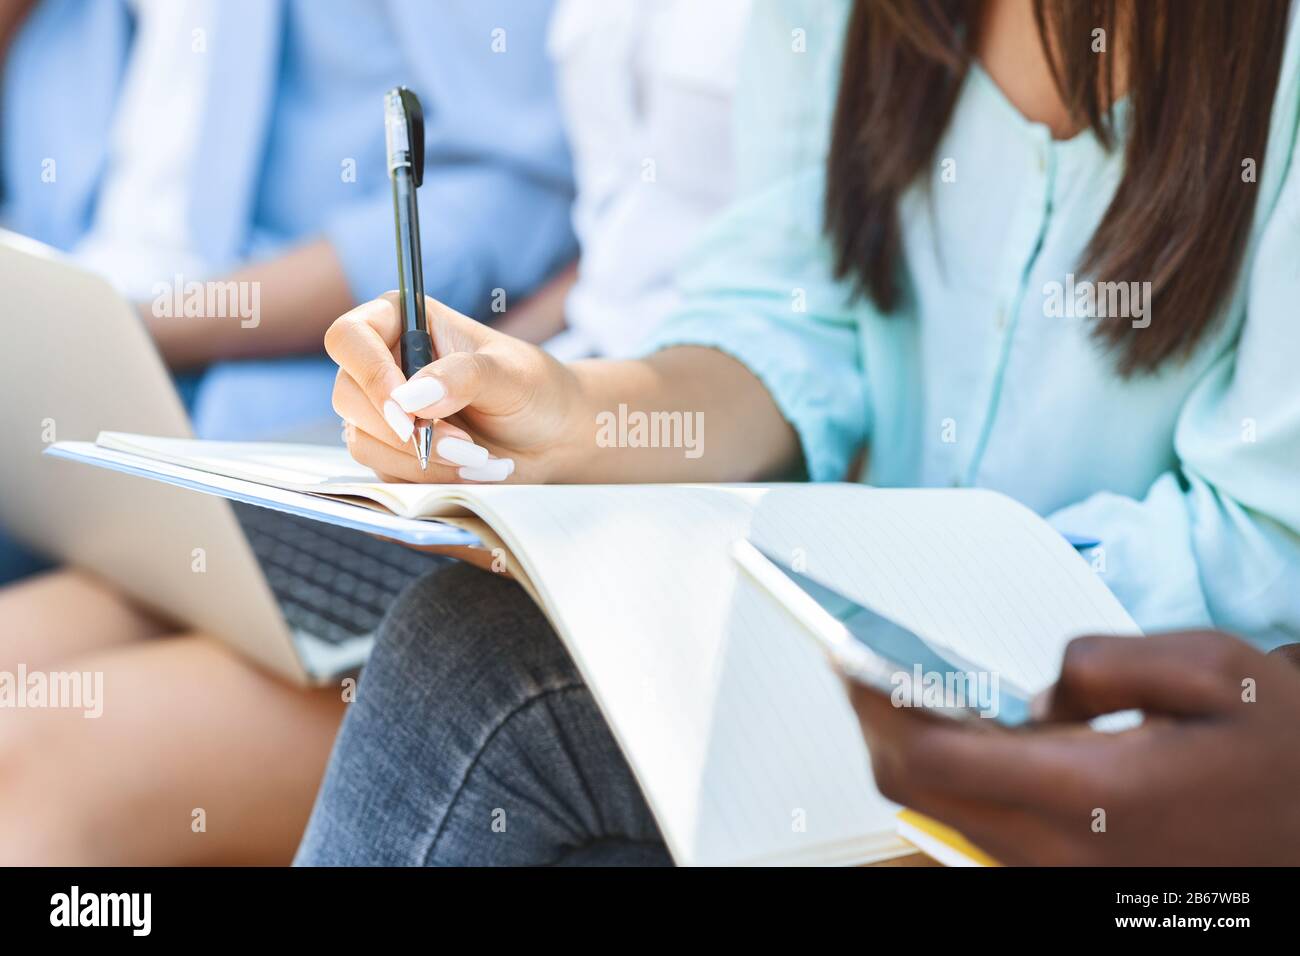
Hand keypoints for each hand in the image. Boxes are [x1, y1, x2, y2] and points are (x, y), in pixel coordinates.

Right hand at [325, 292, 583, 482]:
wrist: (552, 438)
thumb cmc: (535, 390)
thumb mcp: (510, 375)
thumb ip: (463, 377)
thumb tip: (411, 398)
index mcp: (403, 320)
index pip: (349, 338)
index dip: (369, 375)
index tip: (407, 411)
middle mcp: (384, 362)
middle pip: (347, 395)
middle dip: (405, 431)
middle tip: (463, 445)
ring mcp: (383, 409)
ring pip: (363, 441)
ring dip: (422, 459)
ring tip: (479, 458)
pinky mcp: (392, 450)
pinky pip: (385, 471)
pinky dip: (429, 478)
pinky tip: (470, 469)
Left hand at [849, 630, 1299, 864]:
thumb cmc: (1283, 754)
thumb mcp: (1215, 670)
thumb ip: (1103, 663)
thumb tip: (1036, 693)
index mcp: (1091, 792)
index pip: (930, 757)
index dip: (874, 706)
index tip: (848, 659)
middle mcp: (1063, 852)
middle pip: (918, 796)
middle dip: (879, 727)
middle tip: (867, 671)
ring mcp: (1064, 880)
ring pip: (947, 819)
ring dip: (915, 757)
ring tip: (910, 695)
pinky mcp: (1072, 885)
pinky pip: (986, 836)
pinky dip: (956, 786)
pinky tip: (968, 742)